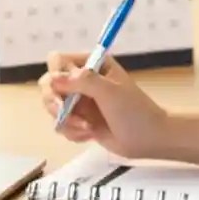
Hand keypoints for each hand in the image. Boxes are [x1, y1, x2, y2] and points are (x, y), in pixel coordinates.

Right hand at [38, 52, 169, 158]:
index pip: (57, 61)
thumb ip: (82, 81)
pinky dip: (72, 132)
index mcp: (91, 64)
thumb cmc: (135, 111)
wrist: (149, 139)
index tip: (66, 92)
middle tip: (66, 114)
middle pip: (49, 85)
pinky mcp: (80, 120)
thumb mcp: (110, 92)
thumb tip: (52, 79)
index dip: (57, 76)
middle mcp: (82, 80)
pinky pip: (62, 125)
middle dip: (56, 103)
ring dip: (66, 122)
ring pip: (52, 107)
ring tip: (87, 129)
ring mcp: (80, 101)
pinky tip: (89, 135)